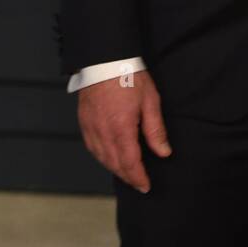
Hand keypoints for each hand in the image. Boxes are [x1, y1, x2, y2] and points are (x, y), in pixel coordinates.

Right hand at [77, 69, 171, 192]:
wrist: (104, 59)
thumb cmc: (128, 76)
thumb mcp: (150, 101)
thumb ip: (156, 130)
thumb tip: (164, 152)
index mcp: (121, 128)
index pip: (130, 162)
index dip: (138, 178)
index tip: (146, 186)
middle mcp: (103, 132)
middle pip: (115, 164)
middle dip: (128, 177)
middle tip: (139, 184)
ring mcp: (90, 128)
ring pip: (101, 158)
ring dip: (115, 169)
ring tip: (128, 174)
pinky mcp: (84, 123)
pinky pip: (92, 148)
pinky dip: (102, 158)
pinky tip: (110, 158)